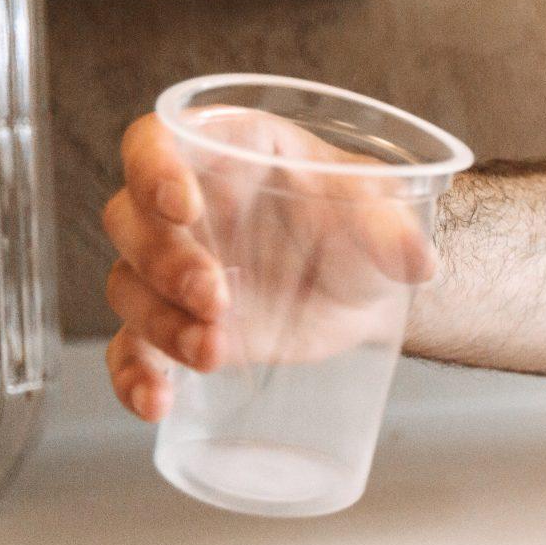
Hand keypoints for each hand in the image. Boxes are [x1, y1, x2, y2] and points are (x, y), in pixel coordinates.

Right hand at [102, 110, 436, 420]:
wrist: (364, 289)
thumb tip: (417, 259)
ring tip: (215, 351)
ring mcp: (169, 269)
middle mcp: (182, 206)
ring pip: (128, 287)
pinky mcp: (175, 326)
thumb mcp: (382, 211)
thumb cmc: (361, 224)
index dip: (153, 169)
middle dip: (164, 262)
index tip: (183, 206)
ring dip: (161, 323)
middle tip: (217, 296)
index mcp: (225, 152)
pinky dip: (133, 377)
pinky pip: (130, 350)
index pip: (158, 143)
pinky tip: (154, 402)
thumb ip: (391, 229)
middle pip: (131, 221)